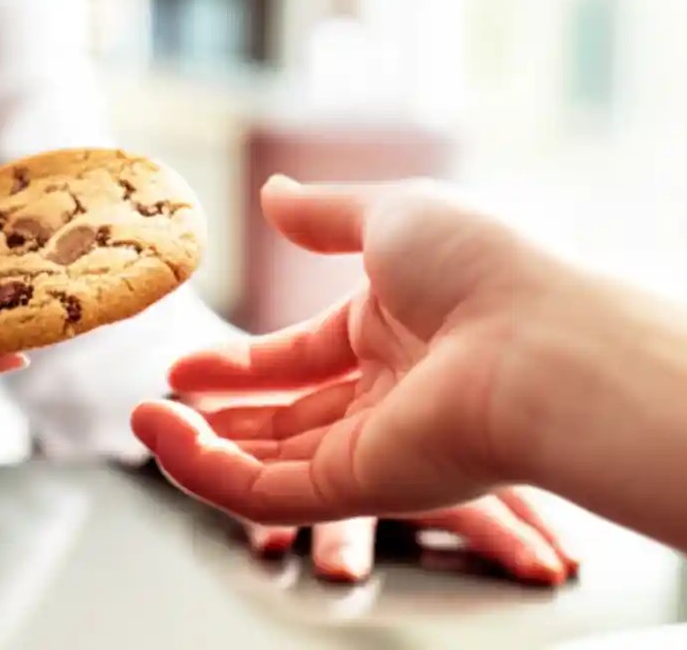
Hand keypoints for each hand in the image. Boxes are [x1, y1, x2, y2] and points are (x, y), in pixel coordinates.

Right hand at [133, 176, 586, 543]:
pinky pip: (269, 493)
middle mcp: (384, 395)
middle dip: (218, 413)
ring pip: (268, 463)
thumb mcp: (390, 213)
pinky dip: (210, 475)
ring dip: (200, 447)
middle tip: (159, 404)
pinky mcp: (361, 487)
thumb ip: (323, 213)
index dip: (239, 366)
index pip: (299, 358)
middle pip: (283, 418)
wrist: (540, 340)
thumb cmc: (483, 266)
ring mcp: (373, 446)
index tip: (182, 366)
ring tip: (145, 424)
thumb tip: (272, 194)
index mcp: (393, 331)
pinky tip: (169, 443)